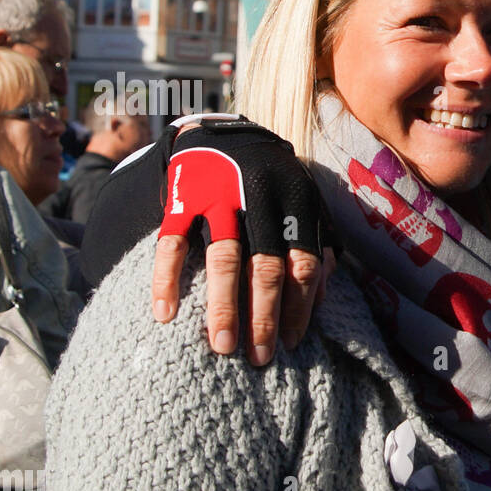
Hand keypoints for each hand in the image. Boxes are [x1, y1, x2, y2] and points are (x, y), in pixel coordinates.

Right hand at [151, 120, 334, 363]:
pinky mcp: (180, 197)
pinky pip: (171, 244)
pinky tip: (165, 314)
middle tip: (259, 357)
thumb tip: (324, 291)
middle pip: (266, 267)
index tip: (293, 341)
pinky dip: (167, 280)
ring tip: (223, 346)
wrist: (218, 133)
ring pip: (224, 260)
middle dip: (264, 317)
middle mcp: (259, 200)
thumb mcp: (301, 198)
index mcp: (295, 202)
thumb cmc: (268, 179)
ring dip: (223, 308)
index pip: (303, 263)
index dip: (299, 306)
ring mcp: (218, 197)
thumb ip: (315, 239)